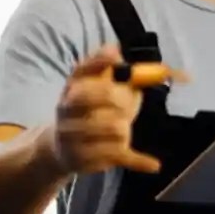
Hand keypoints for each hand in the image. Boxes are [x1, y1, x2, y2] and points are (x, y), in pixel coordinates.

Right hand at [39, 45, 159, 175]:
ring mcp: (73, 136)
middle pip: (103, 97)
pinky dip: (139, 162)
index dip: (100, 62)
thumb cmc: (86, 111)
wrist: (59, 148)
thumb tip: (114, 48)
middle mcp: (67, 110)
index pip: (82, 70)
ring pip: (115, 128)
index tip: (117, 57)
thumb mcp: (93, 87)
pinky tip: (154, 165)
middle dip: (122, 100)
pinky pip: (117, 157)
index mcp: (71, 88)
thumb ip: (106, 68)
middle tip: (125, 108)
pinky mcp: (85, 159)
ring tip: (121, 130)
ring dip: (125, 129)